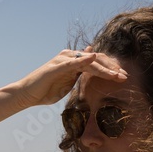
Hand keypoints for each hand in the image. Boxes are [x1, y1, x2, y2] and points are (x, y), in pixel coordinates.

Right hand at [11, 47, 128, 108]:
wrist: (28, 94)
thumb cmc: (46, 90)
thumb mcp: (68, 82)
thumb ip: (79, 74)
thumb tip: (92, 61)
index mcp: (74, 61)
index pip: (97, 62)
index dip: (111, 68)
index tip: (123, 77)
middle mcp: (69, 57)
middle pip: (96, 60)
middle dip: (111, 68)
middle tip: (124, 76)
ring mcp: (63, 60)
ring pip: (88, 62)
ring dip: (103, 68)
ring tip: (116, 74)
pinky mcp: (56, 66)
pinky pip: (72, 62)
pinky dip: (83, 60)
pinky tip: (93, 57)